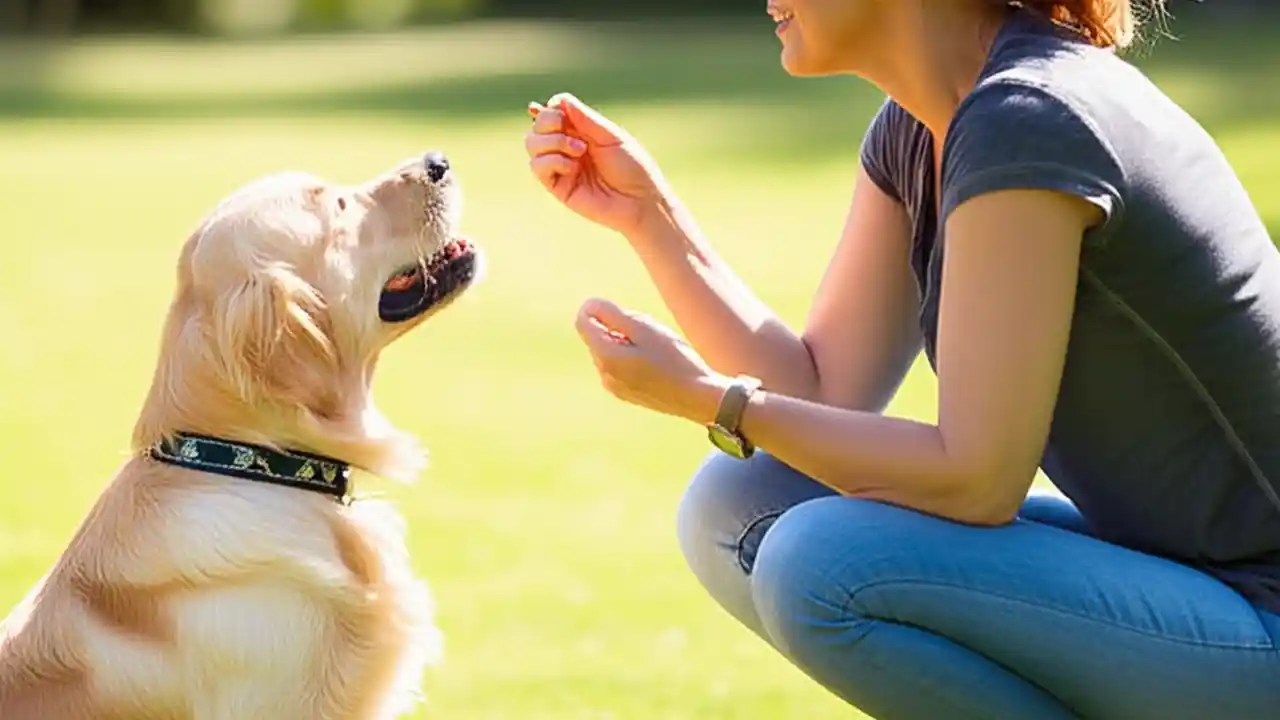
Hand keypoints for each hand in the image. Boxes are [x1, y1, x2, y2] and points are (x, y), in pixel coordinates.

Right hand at [526, 93, 671, 237]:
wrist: (639, 201)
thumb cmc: (632, 167)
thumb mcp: (611, 136)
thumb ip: (585, 119)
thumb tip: (560, 100)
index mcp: (581, 131)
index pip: (552, 112)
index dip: (553, 108)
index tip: (563, 110)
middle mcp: (567, 147)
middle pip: (537, 126)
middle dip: (548, 122)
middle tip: (575, 134)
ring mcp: (560, 166)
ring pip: (532, 144)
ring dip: (553, 141)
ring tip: (579, 150)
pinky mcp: (557, 186)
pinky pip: (537, 166)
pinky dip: (552, 160)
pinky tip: (571, 166)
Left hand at [574, 297, 728, 423]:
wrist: (697, 396)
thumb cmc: (674, 358)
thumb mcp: (644, 328)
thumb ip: (612, 314)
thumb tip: (588, 306)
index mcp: (605, 356)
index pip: (583, 322)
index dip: (597, 309)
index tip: (623, 311)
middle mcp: (603, 374)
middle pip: (598, 337)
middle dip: (616, 328)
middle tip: (649, 335)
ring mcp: (614, 387)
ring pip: (610, 352)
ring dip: (625, 344)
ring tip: (655, 351)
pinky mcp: (626, 394)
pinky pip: (619, 368)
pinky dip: (631, 360)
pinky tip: (656, 365)